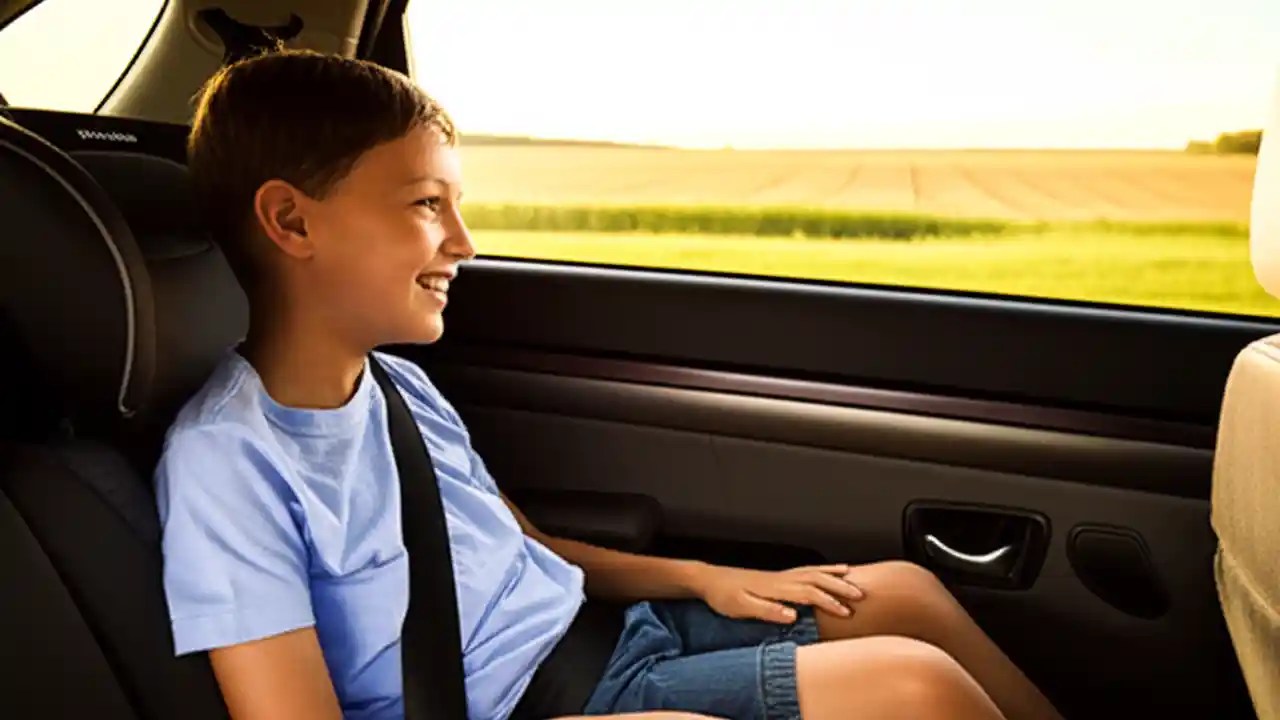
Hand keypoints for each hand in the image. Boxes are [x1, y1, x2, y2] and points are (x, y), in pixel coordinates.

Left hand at [694, 563, 864, 623]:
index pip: (808, 593)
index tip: (846, 612)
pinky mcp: (777, 577)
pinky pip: (805, 570)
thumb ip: (767, 610)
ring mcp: (780, 576)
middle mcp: (781, 579)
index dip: (828, 602)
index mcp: (775, 588)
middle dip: (839, 587)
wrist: (710, 580)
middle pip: (816, 579)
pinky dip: (822, 569)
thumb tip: (793, 615)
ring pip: (813, 572)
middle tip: (860, 596)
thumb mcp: (741, 607)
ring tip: (854, 579)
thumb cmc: (724, 596)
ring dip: (834, 576)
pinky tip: (829, 571)